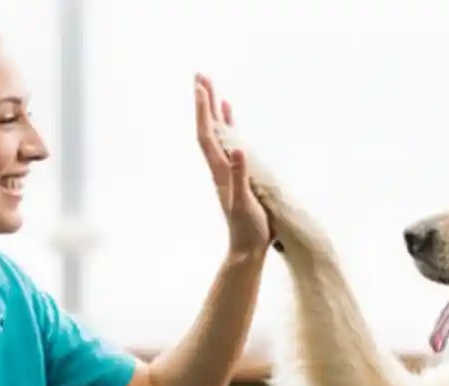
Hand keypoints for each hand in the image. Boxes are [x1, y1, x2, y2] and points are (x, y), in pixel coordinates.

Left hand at [193, 73, 272, 257]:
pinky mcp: (237, 173)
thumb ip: (241, 176)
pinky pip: (230, 142)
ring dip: (214, 110)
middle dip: (204, 102)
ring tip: (211, 86)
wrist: (247, 248)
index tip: (201, 87)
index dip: (204, 111)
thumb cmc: (248, 228)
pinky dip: (229, 125)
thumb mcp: (244, 202)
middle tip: (200, 75)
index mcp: (220, 171)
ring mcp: (227, 169)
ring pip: (218, 133)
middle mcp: (220, 166)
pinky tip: (230, 114)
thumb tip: (238, 149)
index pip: (208, 135)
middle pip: (208, 128)